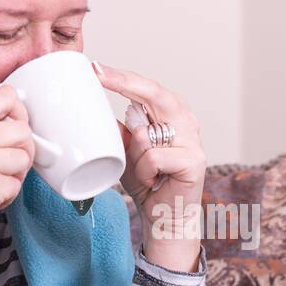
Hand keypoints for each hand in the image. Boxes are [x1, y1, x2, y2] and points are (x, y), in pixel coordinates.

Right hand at [0, 84, 34, 285]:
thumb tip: (13, 116)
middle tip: (7, 164)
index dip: (18, 112)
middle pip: (22, 129)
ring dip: (14, 174)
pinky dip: (6, 196)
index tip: (15, 127)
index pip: (6, 95)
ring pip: (24, 158)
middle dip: (21, 148)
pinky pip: (16, 186)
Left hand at [93, 62, 204, 272]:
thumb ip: (118, 131)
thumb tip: (91, 109)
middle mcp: (185, 120)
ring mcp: (193, 139)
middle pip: (154, 94)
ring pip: (147, 134)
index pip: (146, 88)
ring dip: (135, 156)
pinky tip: (154, 181)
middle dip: (124, 83)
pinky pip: (154, 158)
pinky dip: (146, 172)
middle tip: (98, 74)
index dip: (121, 77)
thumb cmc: (151, 183)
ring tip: (144, 172)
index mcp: (171, 113)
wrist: (167, 217)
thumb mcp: (126, 153)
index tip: (95, 68)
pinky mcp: (194, 160)